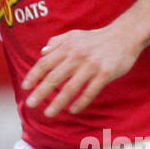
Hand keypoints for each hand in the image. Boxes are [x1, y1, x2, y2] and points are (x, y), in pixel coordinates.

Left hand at [22, 24, 141, 117]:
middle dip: (41, 92)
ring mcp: (92, 66)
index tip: (25, 87)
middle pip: (55, 77)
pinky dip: (81, 102)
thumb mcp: (75, 35)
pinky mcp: (105, 74)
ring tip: (49, 113)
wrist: (124, 36)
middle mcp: (77, 56)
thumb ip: (57, 42)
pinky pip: (90, 91)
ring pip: (71, 88)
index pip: (46, 63)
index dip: (34, 75)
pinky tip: (72, 111)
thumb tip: (42, 52)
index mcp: (67, 47)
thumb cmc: (97, 38)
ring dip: (58, 102)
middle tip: (31, 104)